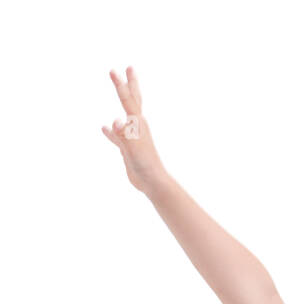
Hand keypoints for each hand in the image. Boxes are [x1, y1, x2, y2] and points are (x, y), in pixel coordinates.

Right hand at [101, 66, 165, 193]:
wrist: (153, 183)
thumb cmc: (145, 165)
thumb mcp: (133, 148)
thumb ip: (124, 134)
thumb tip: (115, 122)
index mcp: (138, 123)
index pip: (127, 99)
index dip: (120, 85)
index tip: (113, 70)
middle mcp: (136, 127)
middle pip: (133, 100)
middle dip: (130, 84)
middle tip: (130, 68)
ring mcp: (132, 137)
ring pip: (125, 114)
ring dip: (123, 101)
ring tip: (120, 90)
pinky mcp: (128, 149)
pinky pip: (117, 136)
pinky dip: (110, 131)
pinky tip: (104, 128)